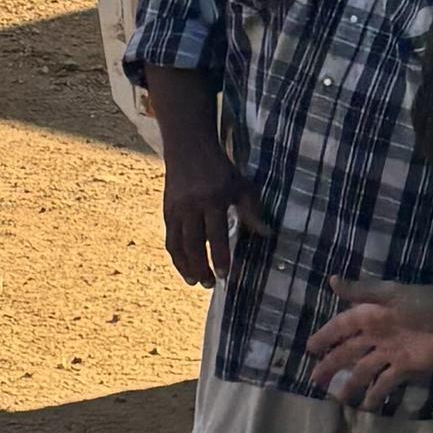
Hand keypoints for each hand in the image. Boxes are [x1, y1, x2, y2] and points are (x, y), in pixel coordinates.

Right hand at [160, 138, 269, 288]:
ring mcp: (176, 208)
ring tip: (194, 282)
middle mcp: (192, 205)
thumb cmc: (220, 168)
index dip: (220, 256)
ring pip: (178, 244)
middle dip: (201, 267)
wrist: (188, 147)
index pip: (216, 234)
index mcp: (213, 199)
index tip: (224, 275)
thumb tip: (266, 234)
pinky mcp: (167, 210)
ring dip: (185, 266)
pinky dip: (176, 255)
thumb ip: (252, 210)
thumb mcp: (241, 185)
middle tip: (210, 284)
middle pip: (194, 243)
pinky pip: (170, 238)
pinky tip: (184, 267)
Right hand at [305, 285, 432, 408]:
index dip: (325, 337)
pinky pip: (387, 382)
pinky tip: (367, 405)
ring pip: (364, 370)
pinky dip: (377, 393)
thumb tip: (332, 280)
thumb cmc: (422, 302)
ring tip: (338, 398)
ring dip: (351, 383)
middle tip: (314, 379)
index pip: (340, 327)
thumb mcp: (390, 294)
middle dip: (331, 365)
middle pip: (349, 352)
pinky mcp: (406, 367)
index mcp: (369, 316)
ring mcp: (390, 353)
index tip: (309, 349)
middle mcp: (376, 335)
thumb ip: (361, 291)